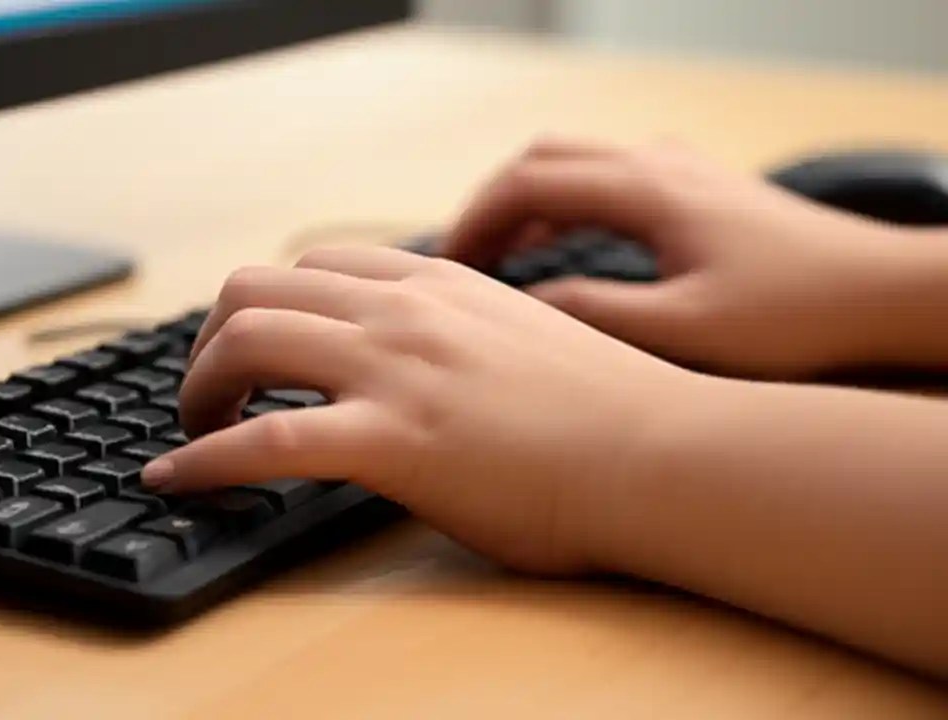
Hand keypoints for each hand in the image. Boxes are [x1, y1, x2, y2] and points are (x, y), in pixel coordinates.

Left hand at [141, 246, 707, 574]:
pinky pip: (262, 440)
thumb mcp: (527, 339)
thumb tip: (429, 358)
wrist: (666, 455)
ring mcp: (395, 368)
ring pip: (246, 339)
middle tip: (212, 387)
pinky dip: (203, 459)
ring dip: (199, 384)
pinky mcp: (393, 440)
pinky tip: (179, 479)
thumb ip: (466, 332)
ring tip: (195, 427)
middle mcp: (406, 310)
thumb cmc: (614, 415)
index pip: (317, 264)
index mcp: (440, 283)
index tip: (255, 343)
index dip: (268, 303)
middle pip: (258, 287)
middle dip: (215, 337)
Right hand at [445, 138, 916, 378]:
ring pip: (577, 164)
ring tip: (499, 259)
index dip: (474, 220)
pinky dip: (569, 208)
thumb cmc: (795, 316)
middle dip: (492, 203)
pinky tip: (564, 252)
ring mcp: (681, 170)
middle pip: (544, 158)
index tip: (444, 263)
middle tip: (461, 257)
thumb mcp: (684, 329)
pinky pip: (610, 180)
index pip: (528, 182)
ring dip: (530, 204)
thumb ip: (596, 314)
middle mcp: (658, 165)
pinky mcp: (699, 189)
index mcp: (647, 189)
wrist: (883, 293)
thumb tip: (524, 309)